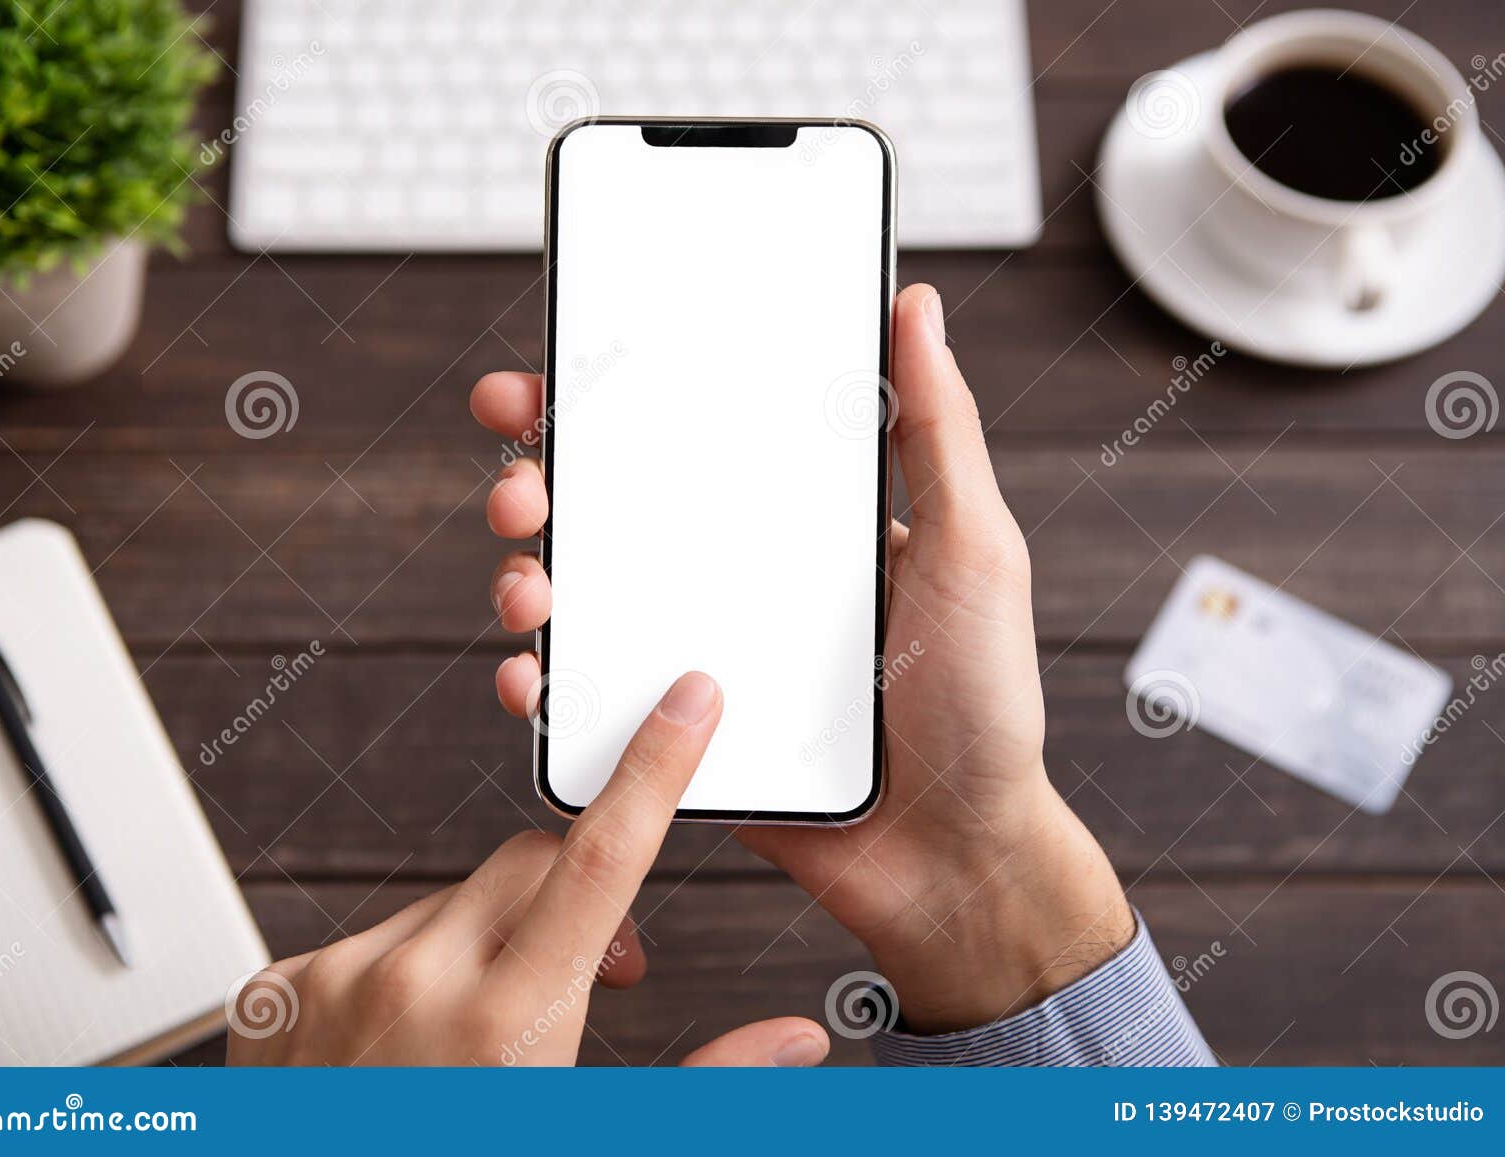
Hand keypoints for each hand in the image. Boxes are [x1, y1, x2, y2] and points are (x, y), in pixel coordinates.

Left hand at [228, 673, 829, 1065]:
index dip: (657, 769)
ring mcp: (334, 980)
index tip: (688, 703)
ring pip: (449, 903)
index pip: (605, 857)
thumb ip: (707, 1081)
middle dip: (573, 897)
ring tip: (481, 1035)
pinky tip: (405, 1043)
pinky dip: (405, 970)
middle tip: (599, 973)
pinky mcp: (277, 989)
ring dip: (485, 941)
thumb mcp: (599, 1136)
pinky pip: (371, 938)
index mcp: (508, 1024)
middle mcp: (413, 984)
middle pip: (528, 864)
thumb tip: (797, 1041)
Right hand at [470, 284, 1132, 1034]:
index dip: (611, 399)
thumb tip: (916, 309)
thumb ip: (938, 433)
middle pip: (611, 507)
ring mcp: (700, 654)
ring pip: (582, 598)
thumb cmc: (983, 705)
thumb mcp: (973, 549)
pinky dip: (542, 685)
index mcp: (796, 521)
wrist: (957, 857)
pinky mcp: (678, 731)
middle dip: (539, 478)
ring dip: (526, 576)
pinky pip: (589, 700)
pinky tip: (532, 678)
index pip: (691, 435)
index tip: (552, 374)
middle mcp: (736, 576)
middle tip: (521, 479)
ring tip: (529, 586)